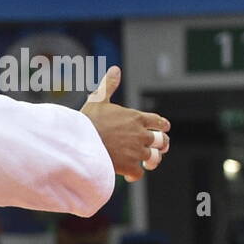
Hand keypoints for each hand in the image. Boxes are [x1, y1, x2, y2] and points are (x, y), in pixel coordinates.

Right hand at [80, 66, 168, 182]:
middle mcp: (140, 135)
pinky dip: (135, 174)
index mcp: (136, 118)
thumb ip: (109, 86)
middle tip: (159, 148)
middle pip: (161, 141)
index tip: (163, 130)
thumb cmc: (87, 121)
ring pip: (154, 158)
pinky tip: (129, 175)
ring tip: (147, 163)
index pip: (159, 122)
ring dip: (152, 161)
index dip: (163, 126)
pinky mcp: (129, 166)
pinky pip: (139, 173)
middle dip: (161, 145)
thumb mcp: (98, 100)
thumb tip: (115, 69)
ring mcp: (136, 152)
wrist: (79, 143)